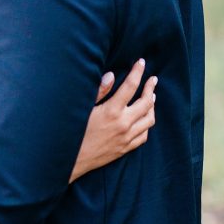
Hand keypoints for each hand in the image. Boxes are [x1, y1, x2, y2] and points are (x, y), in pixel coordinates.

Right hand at [70, 60, 156, 182]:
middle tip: (152, 79)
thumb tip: (111, 75)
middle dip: (151, 88)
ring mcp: (126, 138)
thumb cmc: (73, 131)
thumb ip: (99, 91)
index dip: (137, 72)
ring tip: (151, 97)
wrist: (71, 160)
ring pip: (149, 120)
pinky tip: (144, 119)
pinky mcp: (125, 148)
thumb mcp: (83, 108)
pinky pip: (144, 136)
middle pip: (146, 103)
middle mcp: (123, 124)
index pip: (131, 86)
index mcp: (111, 111)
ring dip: (152, 106)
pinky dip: (147, 124)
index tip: (141, 63)